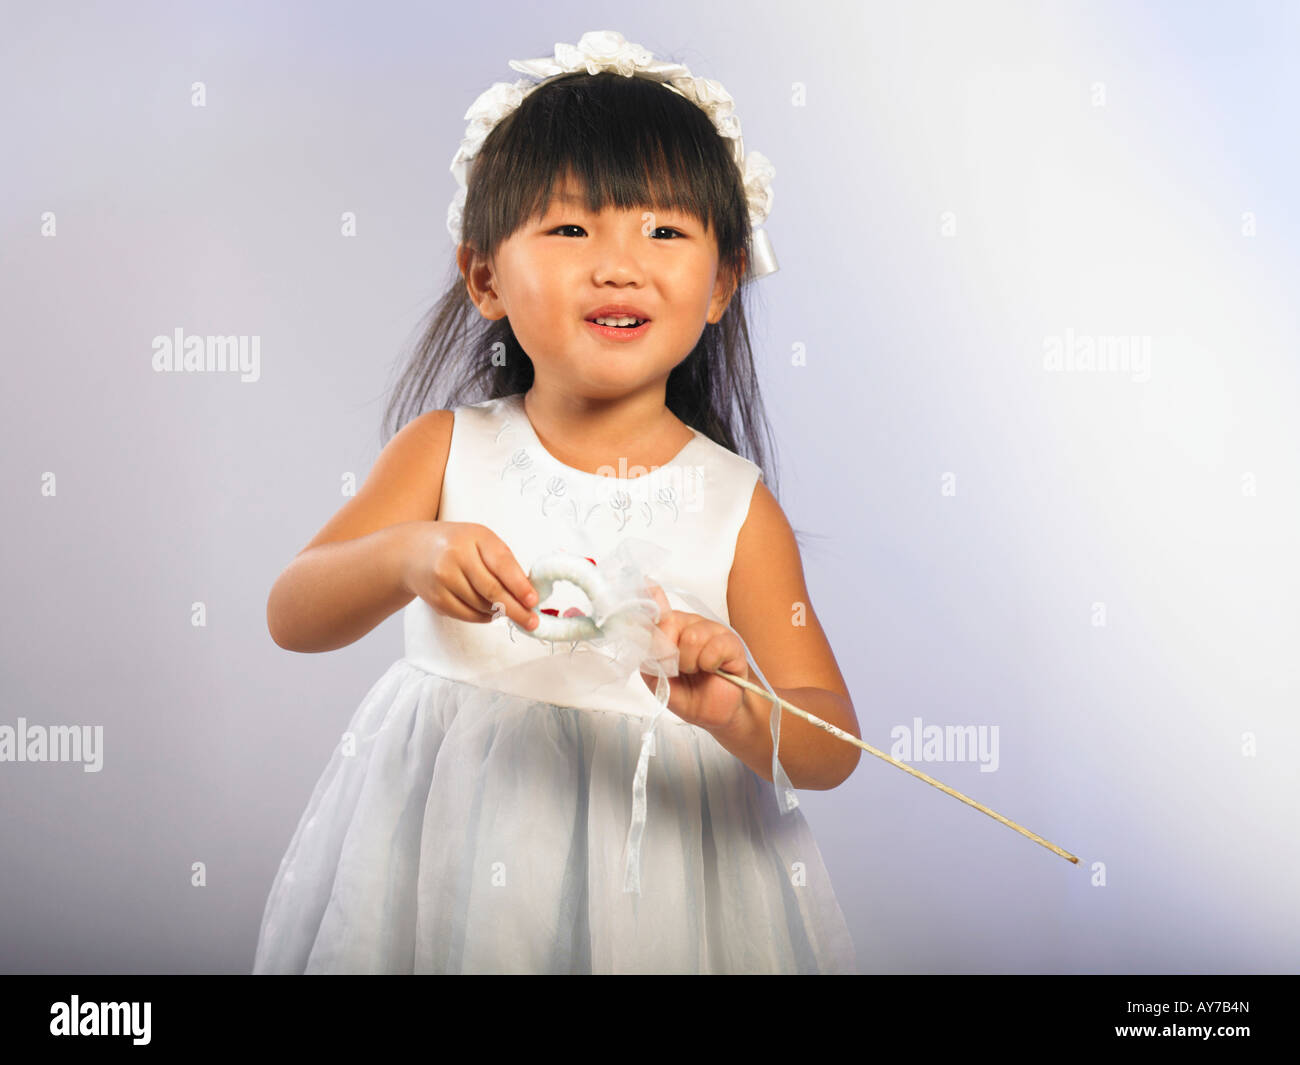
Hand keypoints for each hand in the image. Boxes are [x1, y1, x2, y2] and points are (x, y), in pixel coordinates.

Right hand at [401, 521, 539, 632]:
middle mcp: (456, 556)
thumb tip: (527, 592)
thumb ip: (504, 562)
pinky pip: (467, 615)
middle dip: (516, 609)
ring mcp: (443, 578)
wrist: (413, 551)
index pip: (501, 564)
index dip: (519, 585)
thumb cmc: (456, 545)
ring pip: (481, 605)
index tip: (533, 600)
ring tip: (509, 611)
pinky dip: (483, 617)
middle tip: (531, 621)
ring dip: (499, 612)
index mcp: (475, 537)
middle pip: (491, 590)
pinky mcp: (436, 598)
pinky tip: (490, 613)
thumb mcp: (481, 541)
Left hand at [638, 583, 750, 731]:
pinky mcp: (732, 642)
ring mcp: (712, 630)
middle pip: (669, 623)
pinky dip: (709, 664)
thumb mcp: (658, 678)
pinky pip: (714, 647)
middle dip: (669, 653)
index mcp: (670, 629)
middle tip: (679, 669)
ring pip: (691, 637)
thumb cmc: (686, 693)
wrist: (712, 713)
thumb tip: (646, 635)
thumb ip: (649, 656)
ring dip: (690, 663)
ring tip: (697, 671)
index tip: (645, 582)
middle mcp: (690, 624)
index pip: (657, 607)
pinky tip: (713, 670)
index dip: (651, 596)